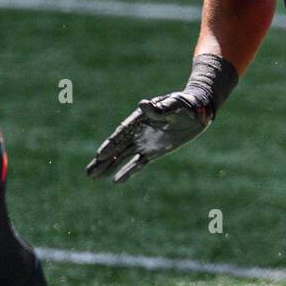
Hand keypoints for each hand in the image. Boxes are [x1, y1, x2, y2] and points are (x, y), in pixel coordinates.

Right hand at [86, 91, 211, 183]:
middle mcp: (137, 131)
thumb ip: (159, 108)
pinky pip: (138, 163)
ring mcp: (144, 142)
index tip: (100, 155)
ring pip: (123, 157)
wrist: (197, 112)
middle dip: (103, 160)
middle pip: (117, 148)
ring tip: (93, 177)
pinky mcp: (152, 152)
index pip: (122, 133)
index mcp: (140, 118)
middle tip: (88, 173)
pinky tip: (116, 181)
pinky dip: (128, 172)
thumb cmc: (185, 104)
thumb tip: (143, 104)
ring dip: (109, 167)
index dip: (111, 144)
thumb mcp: (174, 105)